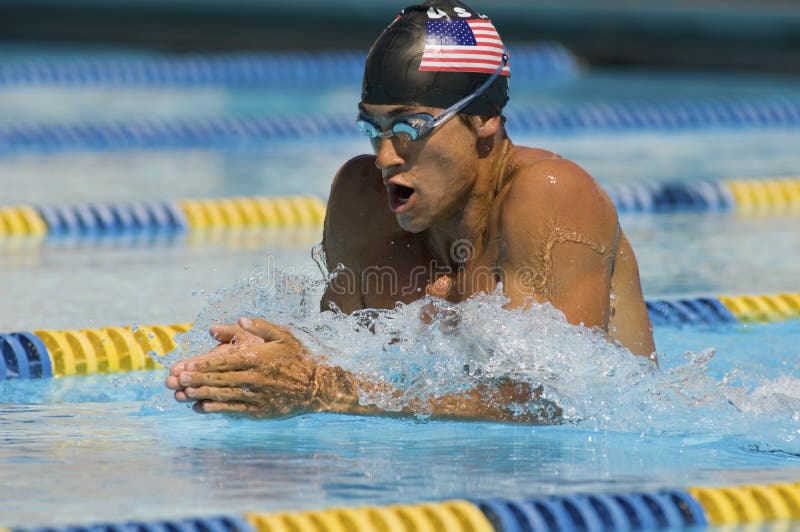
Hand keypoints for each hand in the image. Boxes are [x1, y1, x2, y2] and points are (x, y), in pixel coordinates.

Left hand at [165, 317, 322, 416]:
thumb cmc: (299, 357)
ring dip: (200, 394)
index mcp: (257, 358)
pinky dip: (216, 409)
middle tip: (174, 381)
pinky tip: (202, 408)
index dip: (201, 364)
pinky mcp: (259, 410)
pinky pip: (234, 410)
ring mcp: (255, 396)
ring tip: (181, 394)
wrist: (318, 386)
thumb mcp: (283, 335)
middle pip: (218, 379)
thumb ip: (260, 326)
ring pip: (222, 395)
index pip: (223, 361)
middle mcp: (253, 378)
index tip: (183, 365)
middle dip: (194, 379)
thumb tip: (239, 318)